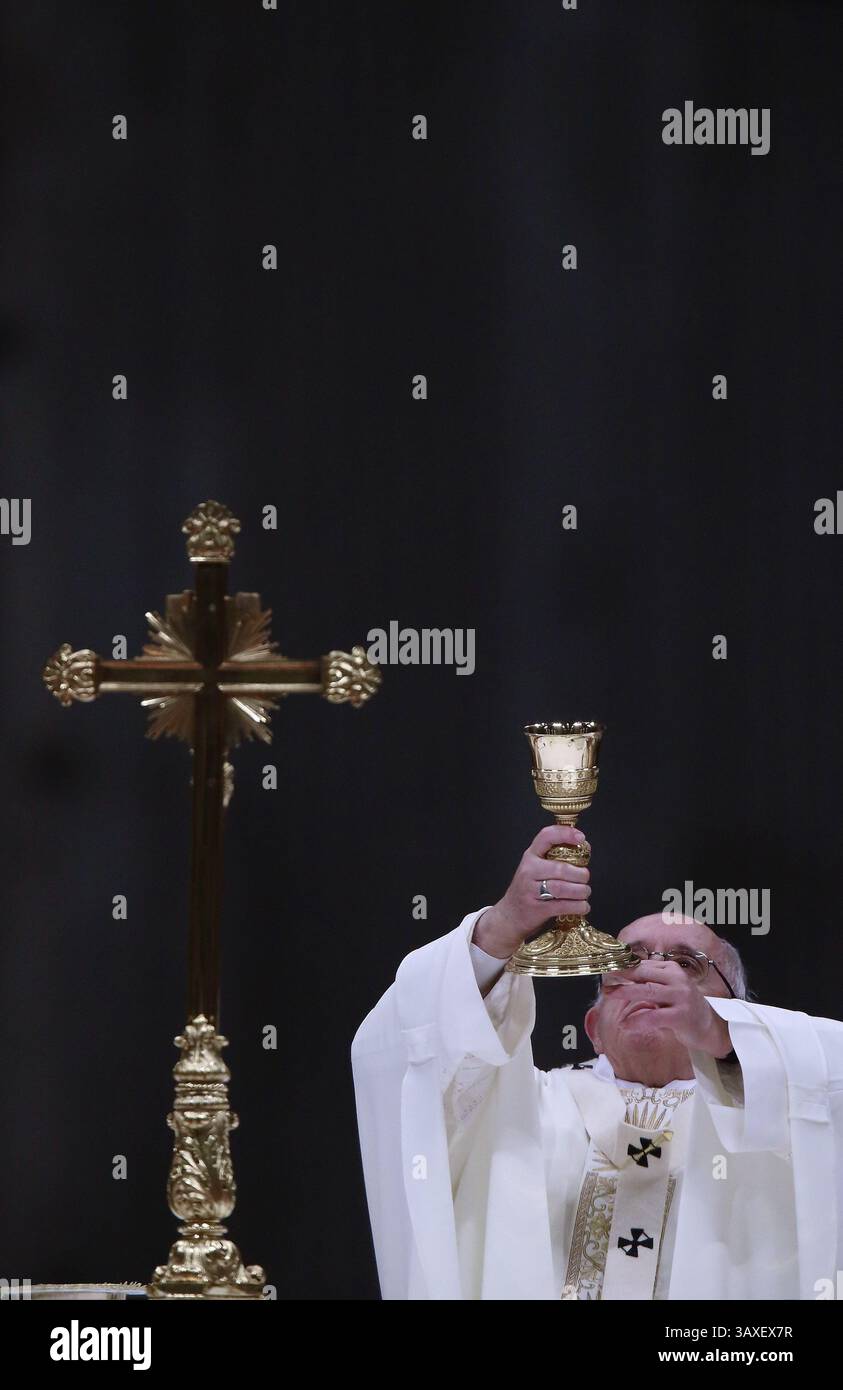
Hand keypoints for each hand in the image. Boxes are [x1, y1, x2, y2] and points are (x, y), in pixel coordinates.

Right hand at [472, 825, 590, 958]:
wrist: (509, 916)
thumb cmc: (528, 890)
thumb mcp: (534, 869)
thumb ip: (553, 859)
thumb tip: (583, 849)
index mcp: (530, 856)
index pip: (546, 836)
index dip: (565, 834)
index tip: (581, 838)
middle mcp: (529, 870)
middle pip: (561, 868)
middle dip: (581, 874)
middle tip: (585, 879)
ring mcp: (531, 890)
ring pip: (563, 888)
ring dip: (581, 892)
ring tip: (585, 893)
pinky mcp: (537, 909)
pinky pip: (563, 906)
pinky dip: (579, 906)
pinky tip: (583, 906)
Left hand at [603, 959, 732, 1057]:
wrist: (709, 1027)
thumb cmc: (683, 1007)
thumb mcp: (669, 989)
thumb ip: (651, 981)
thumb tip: (623, 974)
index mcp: (673, 970)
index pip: (644, 965)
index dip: (624, 967)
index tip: (608, 970)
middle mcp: (678, 980)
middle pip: (643, 974)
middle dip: (622, 977)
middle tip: (605, 983)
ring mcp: (681, 997)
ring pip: (647, 991)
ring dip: (625, 993)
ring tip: (609, 995)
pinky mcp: (681, 1016)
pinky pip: (654, 1016)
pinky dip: (637, 1020)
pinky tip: (626, 1024)